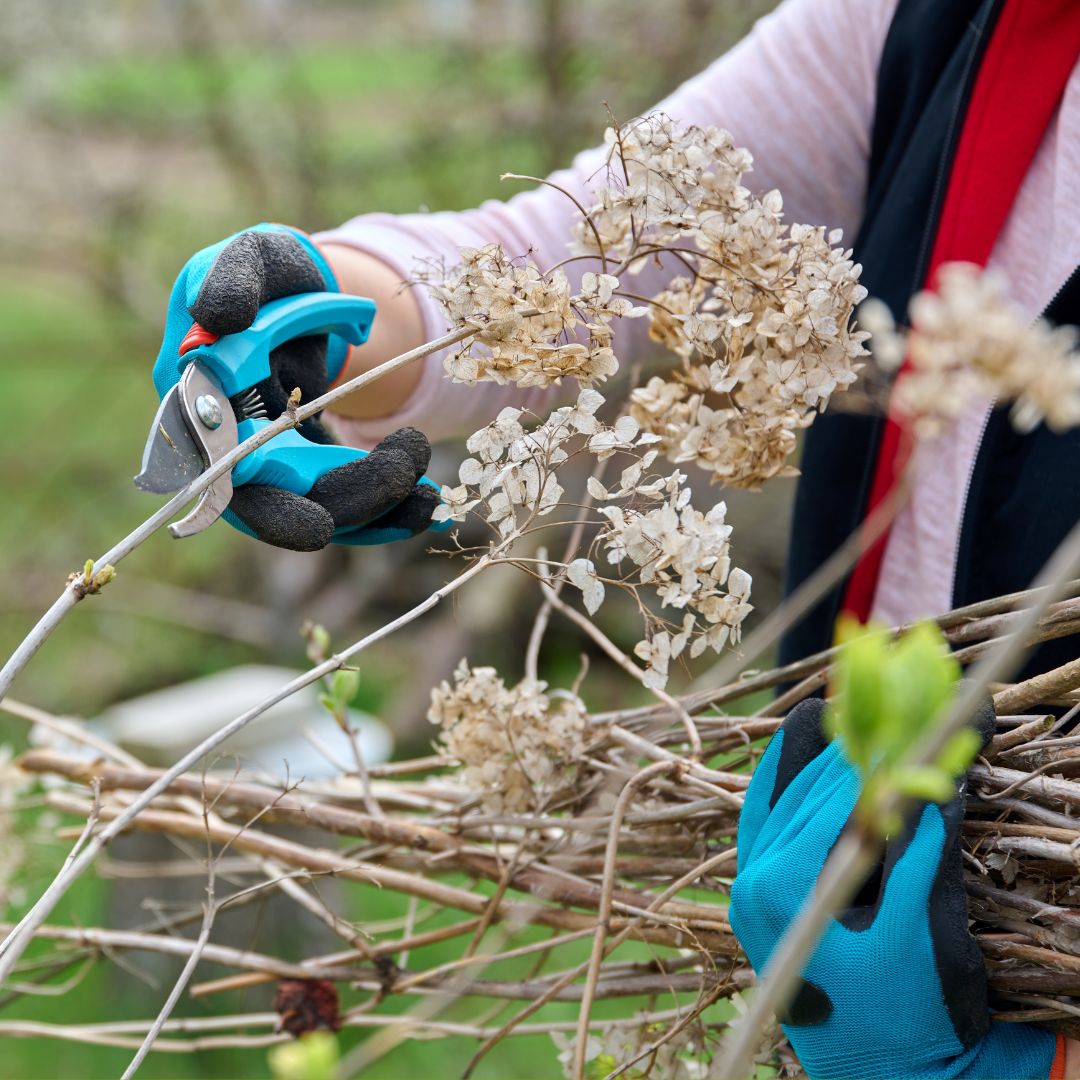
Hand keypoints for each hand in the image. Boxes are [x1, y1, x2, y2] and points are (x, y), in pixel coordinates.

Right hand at [153, 224, 439, 550]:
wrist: (304, 291)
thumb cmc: (271, 272)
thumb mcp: (253, 258)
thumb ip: (232, 277)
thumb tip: (217, 316)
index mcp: (195, 399)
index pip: (219, 471)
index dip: (267, 508)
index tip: (320, 526)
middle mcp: (225, 444)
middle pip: (277, 505)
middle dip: (344, 504)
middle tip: (405, 476)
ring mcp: (269, 462)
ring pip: (319, 508)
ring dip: (378, 506)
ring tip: (430, 491)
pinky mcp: (309, 469)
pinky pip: (345, 502)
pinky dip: (389, 510)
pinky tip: (430, 504)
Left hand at [730, 697, 1060, 1079]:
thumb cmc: (908, 1015)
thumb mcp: (920, 931)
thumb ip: (919, 850)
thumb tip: (930, 776)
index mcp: (781, 885)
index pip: (837, 793)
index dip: (883, 748)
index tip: (917, 708)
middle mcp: (751, 878)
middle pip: (807, 786)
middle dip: (855, 745)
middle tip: (893, 695)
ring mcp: (748, 887)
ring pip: (781, 794)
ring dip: (824, 757)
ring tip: (862, 715)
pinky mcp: (759, 896)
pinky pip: (765, 819)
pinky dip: (788, 782)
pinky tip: (808, 753)